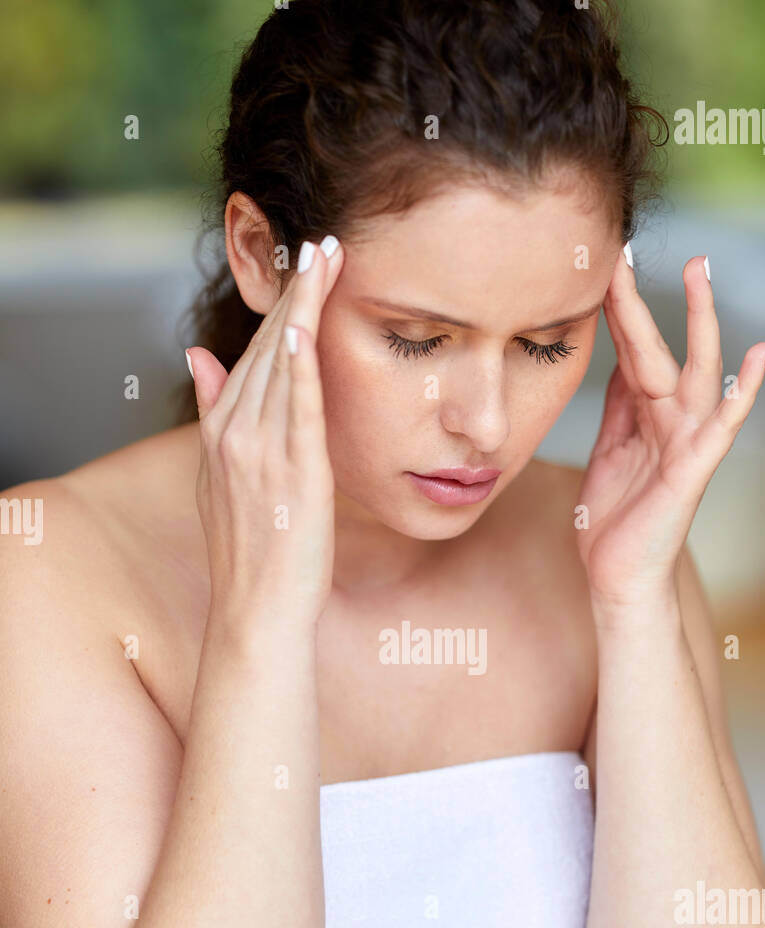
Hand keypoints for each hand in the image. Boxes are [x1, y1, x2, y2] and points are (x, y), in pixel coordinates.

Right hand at [187, 238, 343, 628]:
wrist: (257, 609)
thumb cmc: (251, 551)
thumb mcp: (220, 478)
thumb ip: (212, 414)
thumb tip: (196, 359)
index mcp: (220, 432)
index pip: (249, 354)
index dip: (277, 308)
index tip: (302, 265)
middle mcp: (234, 433)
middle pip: (265, 348)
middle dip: (294, 292)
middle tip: (322, 241)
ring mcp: (260, 451)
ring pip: (282, 364)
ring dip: (304, 307)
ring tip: (328, 259)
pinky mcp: (292, 472)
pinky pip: (297, 406)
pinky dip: (300, 362)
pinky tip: (307, 323)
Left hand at [575, 248, 764, 618]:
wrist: (616, 579)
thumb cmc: (614, 522)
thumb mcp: (609, 452)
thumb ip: (617, 409)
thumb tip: (618, 363)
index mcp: (644, 416)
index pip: (631, 351)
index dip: (618, 311)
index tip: (603, 267)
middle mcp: (670, 421)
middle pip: (661, 349)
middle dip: (654, 301)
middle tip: (646, 250)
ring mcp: (685, 442)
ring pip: (695, 372)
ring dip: (699, 322)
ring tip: (701, 273)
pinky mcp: (694, 470)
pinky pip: (722, 425)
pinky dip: (744, 391)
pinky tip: (761, 358)